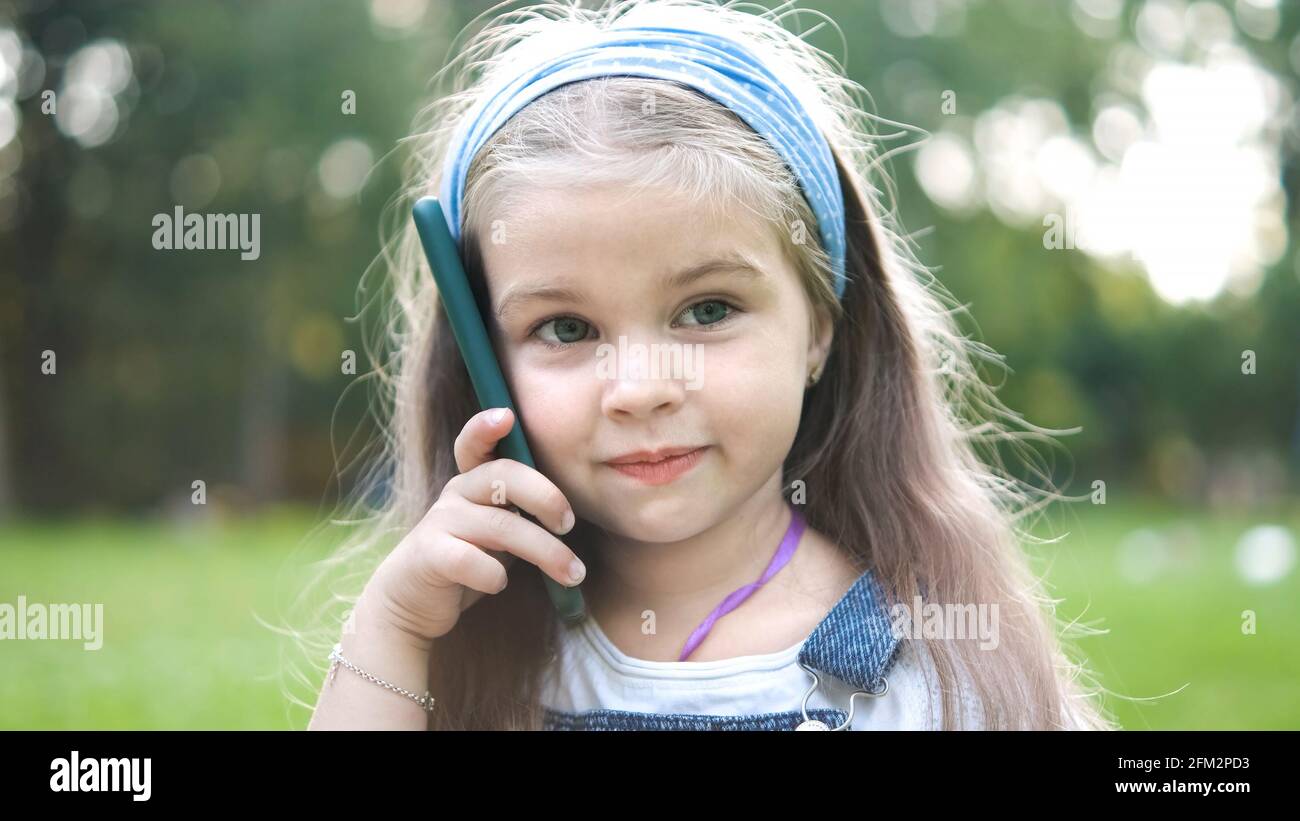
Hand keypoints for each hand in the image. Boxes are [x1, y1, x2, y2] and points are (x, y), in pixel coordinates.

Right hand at [358, 407, 582, 647]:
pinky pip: (471, 559)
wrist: (414, 601)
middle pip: (504, 476)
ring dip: (546, 551)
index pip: (475, 443)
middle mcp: (456, 492)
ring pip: (501, 526)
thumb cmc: (470, 559)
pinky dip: (494, 575)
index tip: (507, 416)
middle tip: (568, 525)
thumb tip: (573, 513)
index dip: (486, 427)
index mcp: (475, 480)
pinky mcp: (430, 554)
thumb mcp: (499, 528)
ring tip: (573, 574)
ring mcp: (440, 521)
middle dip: (545, 497)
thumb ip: (522, 510)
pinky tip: (500, 584)